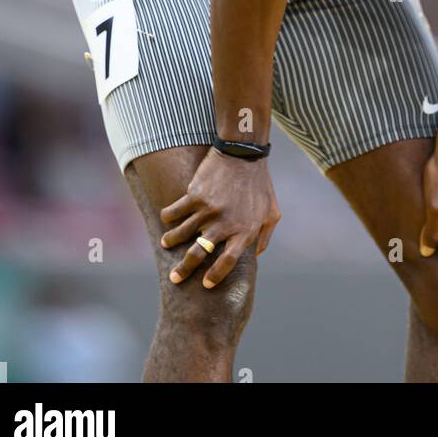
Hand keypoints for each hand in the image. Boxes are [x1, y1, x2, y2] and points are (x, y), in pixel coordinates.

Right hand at [159, 146, 280, 287]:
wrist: (244, 153)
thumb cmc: (259, 183)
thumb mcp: (271, 211)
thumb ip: (265, 235)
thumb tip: (256, 255)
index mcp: (245, 230)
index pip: (228, 262)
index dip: (215, 275)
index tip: (205, 283)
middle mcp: (225, 223)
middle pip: (200, 253)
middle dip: (184, 269)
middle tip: (175, 277)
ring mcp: (208, 209)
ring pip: (182, 233)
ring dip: (171, 240)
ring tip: (166, 243)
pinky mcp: (195, 195)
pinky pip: (175, 211)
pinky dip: (168, 216)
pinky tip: (167, 219)